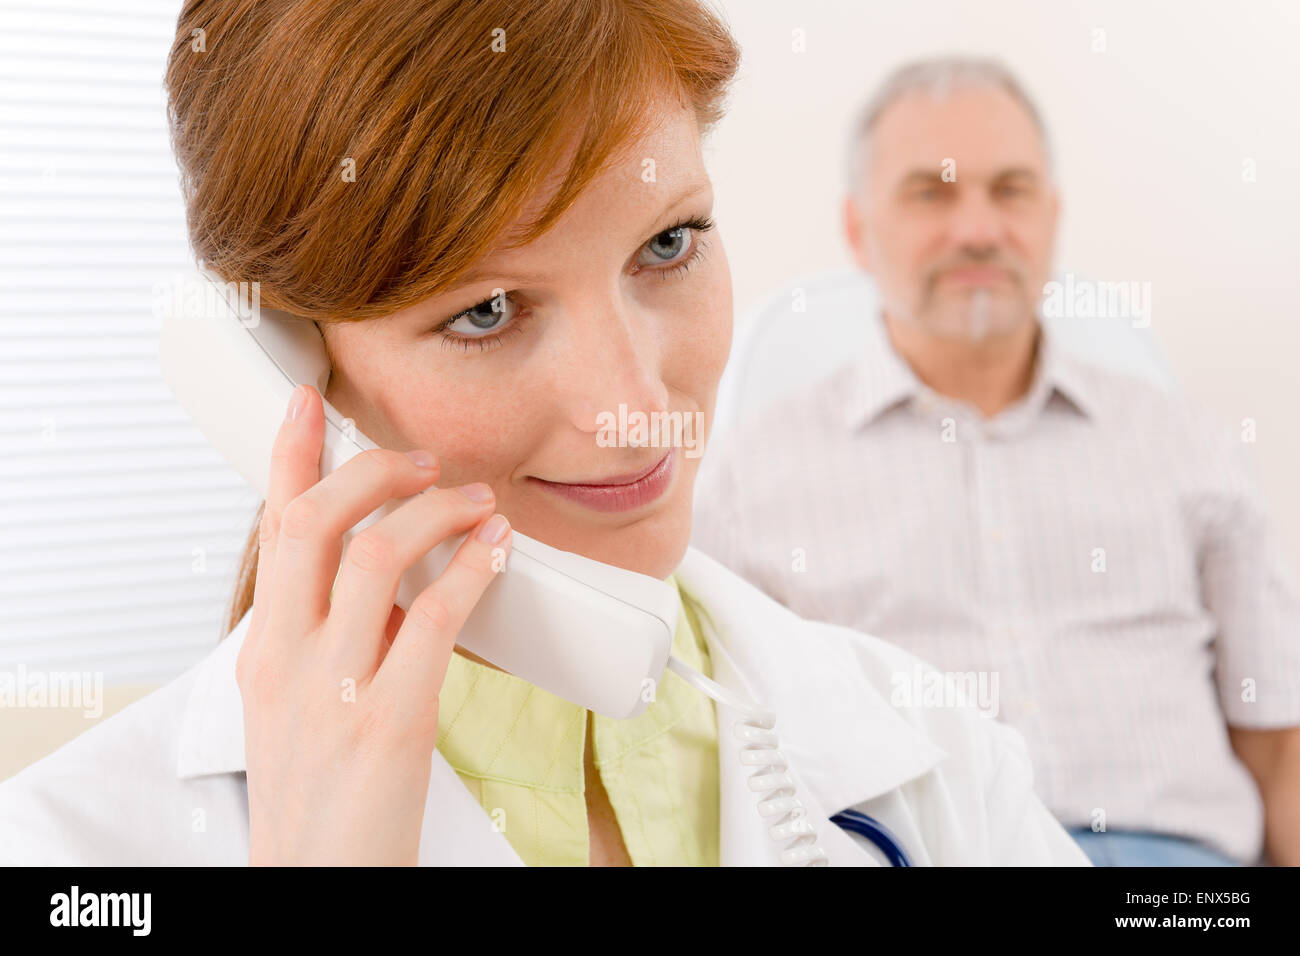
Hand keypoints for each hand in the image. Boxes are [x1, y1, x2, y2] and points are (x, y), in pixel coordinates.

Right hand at [237, 384, 510, 864]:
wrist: (317, 877)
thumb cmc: (320, 792)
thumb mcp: (300, 701)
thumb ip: (335, 634)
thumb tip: (400, 578)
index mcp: (263, 646)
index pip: (270, 527)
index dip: (289, 453)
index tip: (310, 399)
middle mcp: (286, 656)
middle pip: (316, 521)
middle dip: (376, 471)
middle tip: (426, 462)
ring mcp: (333, 688)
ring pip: (375, 557)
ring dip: (436, 514)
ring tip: (477, 504)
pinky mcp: (388, 721)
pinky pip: (433, 620)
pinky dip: (471, 572)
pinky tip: (496, 553)